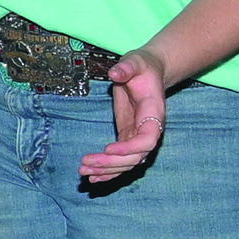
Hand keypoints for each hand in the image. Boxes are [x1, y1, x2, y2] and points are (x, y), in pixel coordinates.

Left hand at [82, 48, 166, 181]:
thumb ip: (126, 67)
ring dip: (106, 170)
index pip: (147, 140)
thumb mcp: (135, 61)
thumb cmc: (141, 67)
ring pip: (127, 163)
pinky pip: (121, 160)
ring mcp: (138, 137)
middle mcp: (149, 130)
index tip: (108, 149)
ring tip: (84, 171)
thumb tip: (114, 73)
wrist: (146, 72)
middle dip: (111, 163)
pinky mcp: (128, 139)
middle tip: (86, 163)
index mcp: (154, 114)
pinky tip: (93, 177)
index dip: (130, 148)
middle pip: (135, 157)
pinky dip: (108, 170)